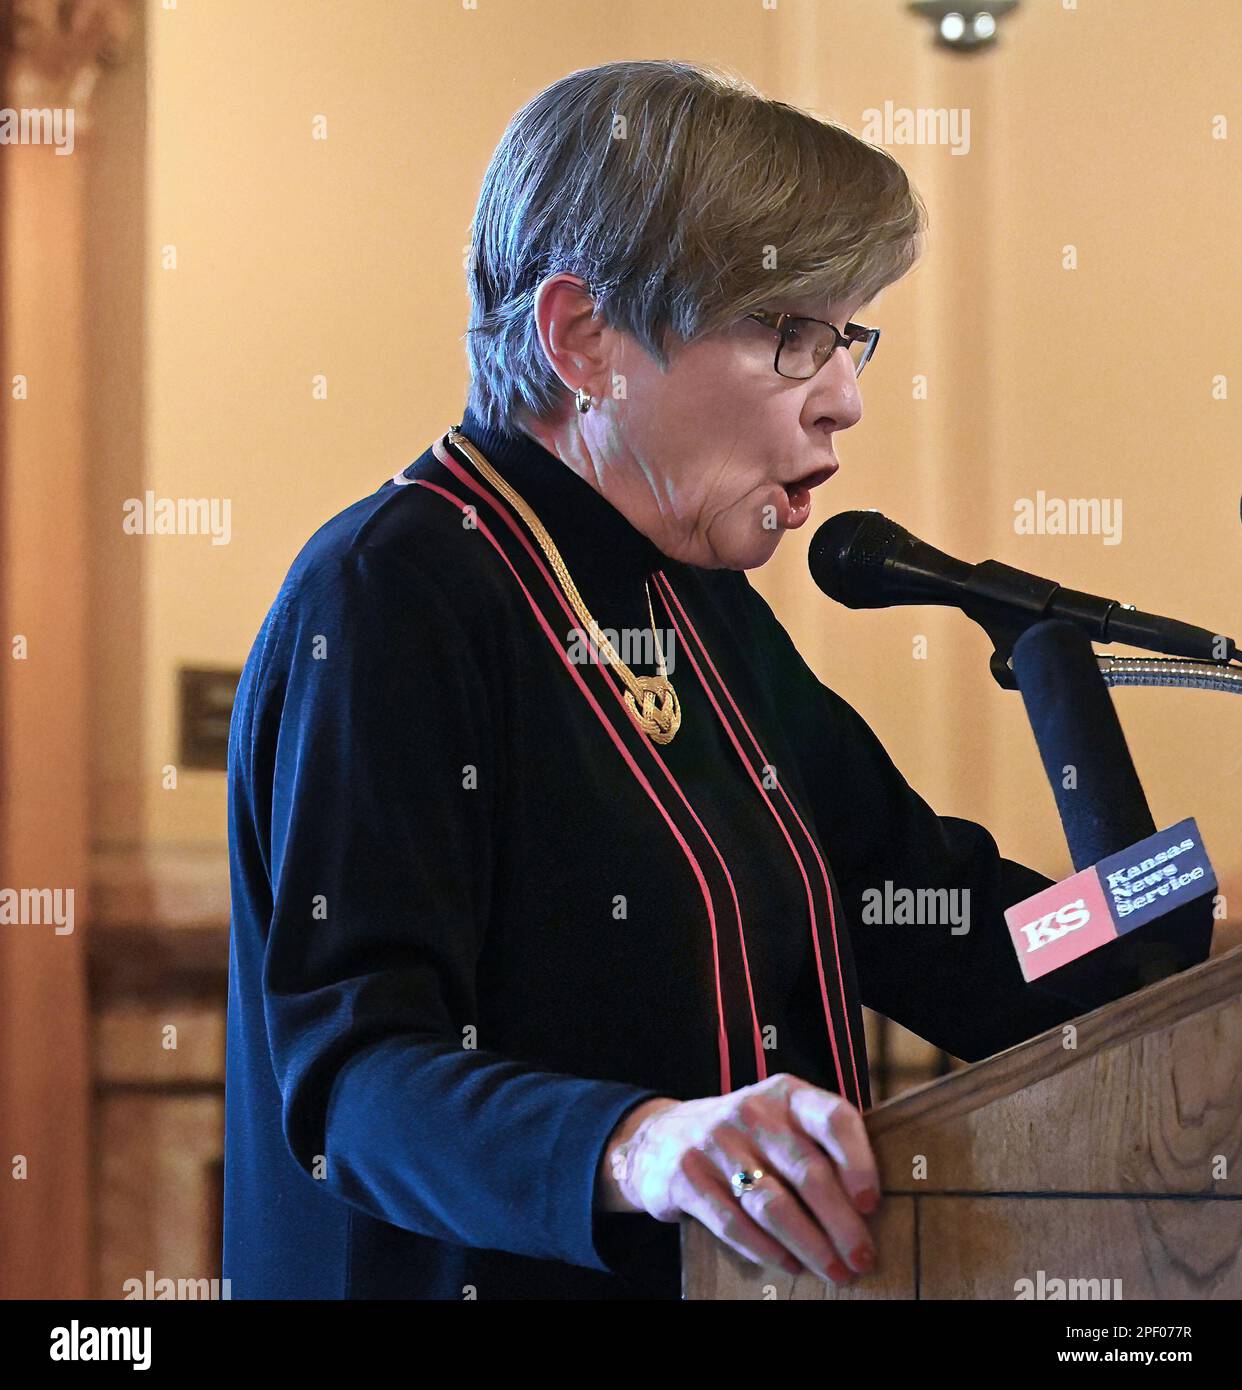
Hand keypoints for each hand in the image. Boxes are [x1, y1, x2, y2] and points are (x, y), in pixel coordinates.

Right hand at [605, 1073, 879, 1283]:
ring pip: (773, 1204)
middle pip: (807, 1171)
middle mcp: (752, 1112)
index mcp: (786, 1094)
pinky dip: (766, 1249)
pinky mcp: (688, 1176)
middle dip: (841, 1223)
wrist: (661, 1136)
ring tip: (834, 1271)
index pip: (832, 1118)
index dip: (858, 1161)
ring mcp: (716, 1142)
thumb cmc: (745, 1136)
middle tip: (862, 1258)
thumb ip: (821, 1145)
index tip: (872, 1204)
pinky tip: (789, 1264)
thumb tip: (871, 1205)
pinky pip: (734, 1222)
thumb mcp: (781, 1120)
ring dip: (810, 1244)